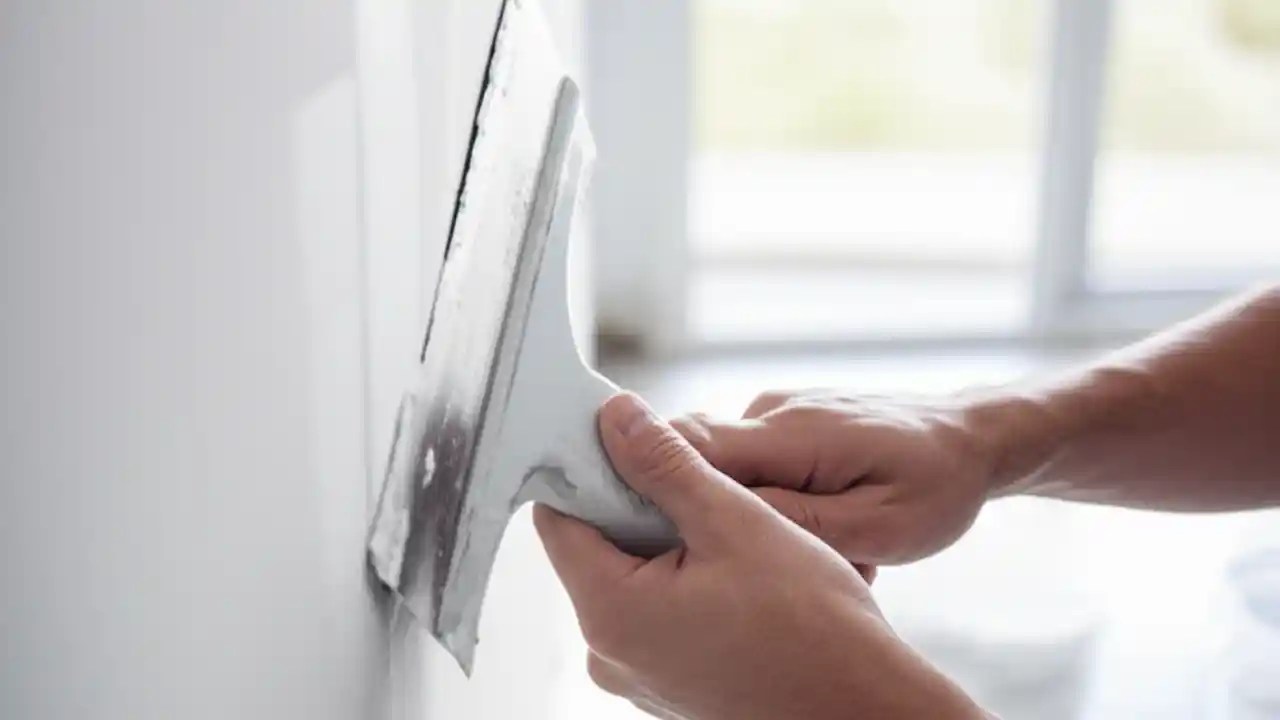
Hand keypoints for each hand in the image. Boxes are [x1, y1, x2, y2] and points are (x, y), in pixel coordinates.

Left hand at [535, 392, 984, 719]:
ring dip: (666, 541)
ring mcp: (639, 674)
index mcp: (610, 613)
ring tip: (728, 532)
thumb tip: (617, 419)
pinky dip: (683, 580)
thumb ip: (666, 466)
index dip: (585, 468)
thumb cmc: (813, 629)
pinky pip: (656, 612)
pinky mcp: (668, 683)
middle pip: (594, 547)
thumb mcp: (735, 522)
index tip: (622, 435)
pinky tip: (735, 573)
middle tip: (696, 481)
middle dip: (637, 504)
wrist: (865, 709)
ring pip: (630, 577)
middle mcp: (610, 653)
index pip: (559, 518)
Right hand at [670, 389, 999, 564]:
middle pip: (692, 458)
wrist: (972, 441)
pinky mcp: (781, 423)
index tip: (635, 525)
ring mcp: (775, 412)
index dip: (648, 479)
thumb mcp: (876, 526)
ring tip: (817, 547)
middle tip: (750, 559)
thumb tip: (720, 514)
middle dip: (704, 513)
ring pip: (721, 469)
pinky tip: (816, 526)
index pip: (687, 445)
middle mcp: (771, 411)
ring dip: (748, 515)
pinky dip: (767, 502)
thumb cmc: (936, 487)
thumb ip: (794, 521)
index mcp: (791, 433)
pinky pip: (746, 465)